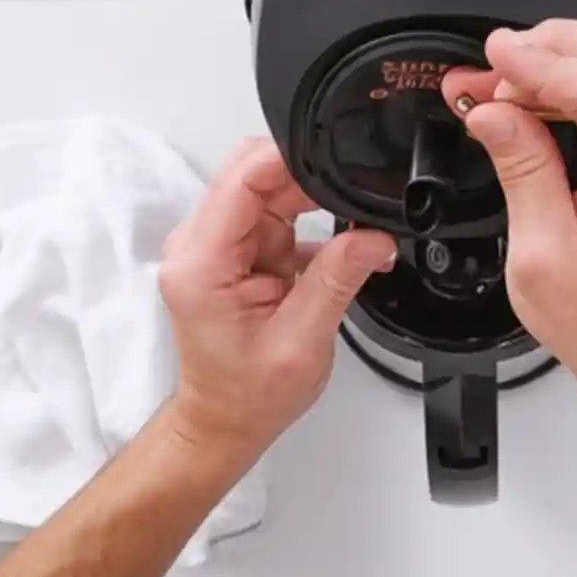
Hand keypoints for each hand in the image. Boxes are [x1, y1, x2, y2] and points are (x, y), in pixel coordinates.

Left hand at [158, 138, 395, 466]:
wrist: (226, 420)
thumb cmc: (247, 395)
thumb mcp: (302, 341)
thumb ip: (336, 279)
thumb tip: (375, 237)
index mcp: (202, 263)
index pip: (240, 180)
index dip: (288, 159)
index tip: (337, 155)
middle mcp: (201, 246)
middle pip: (254, 175)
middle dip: (308, 178)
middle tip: (358, 198)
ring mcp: (219, 246)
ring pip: (270, 190)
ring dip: (314, 201)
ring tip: (354, 230)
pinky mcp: (239, 252)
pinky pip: (276, 214)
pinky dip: (313, 222)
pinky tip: (343, 246)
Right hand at [442, 20, 576, 404]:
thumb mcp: (543, 255)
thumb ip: (522, 171)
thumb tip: (491, 111)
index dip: (542, 63)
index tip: (491, 56)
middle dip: (549, 50)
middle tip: (486, 70)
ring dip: (559, 61)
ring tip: (497, 83)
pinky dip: (573, 83)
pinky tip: (529, 96)